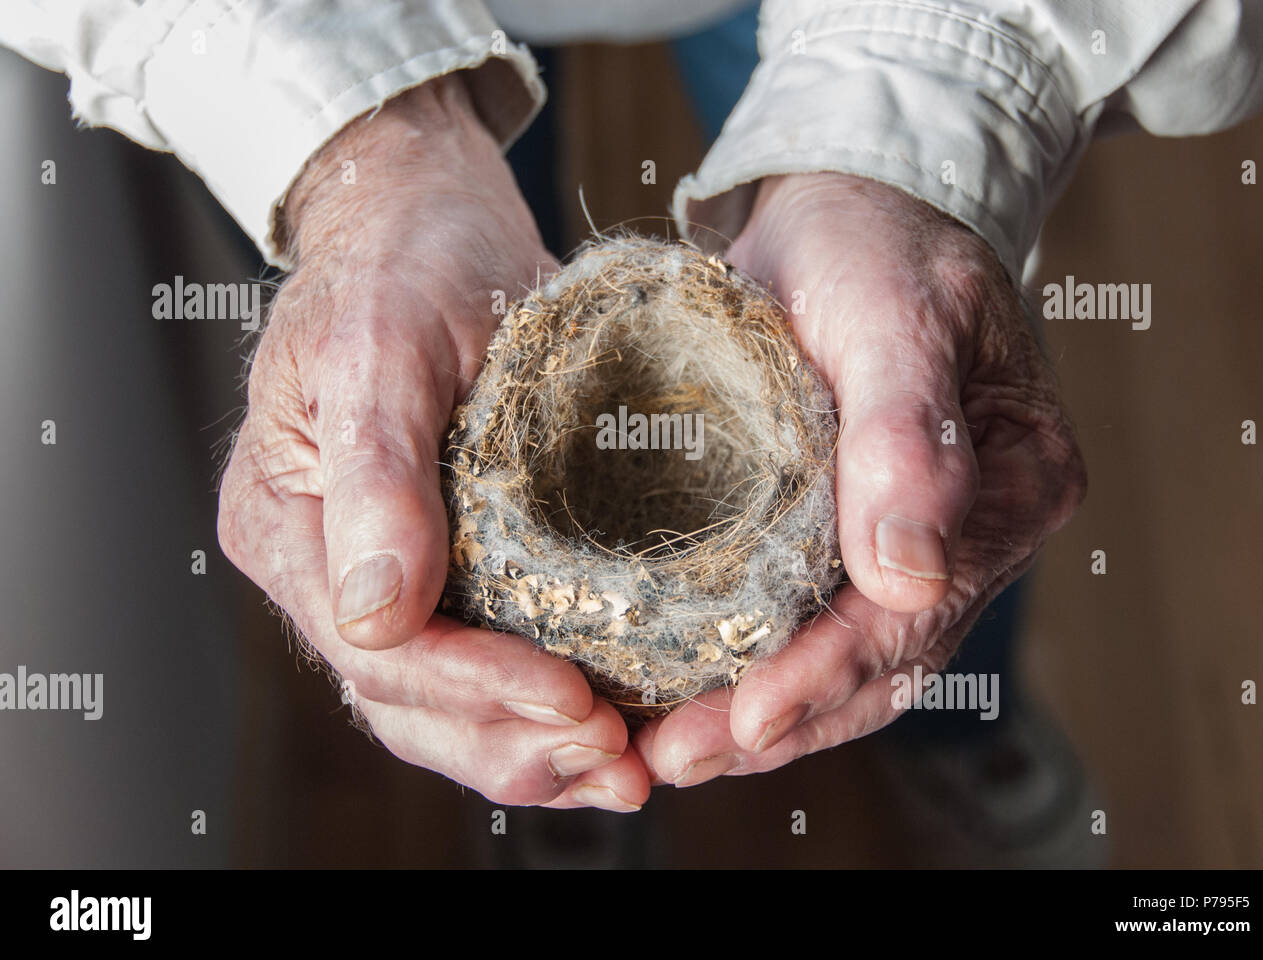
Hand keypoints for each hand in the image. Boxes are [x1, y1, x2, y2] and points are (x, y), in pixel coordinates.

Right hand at [218, 74, 647, 810]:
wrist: (429, 221)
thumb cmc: (400, 260)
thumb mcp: (382, 345)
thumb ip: (375, 475)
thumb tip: (381, 613)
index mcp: (288, 522)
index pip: (377, 646)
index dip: (475, 686)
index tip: (570, 698)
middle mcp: (329, 567)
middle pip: (409, 700)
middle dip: (513, 740)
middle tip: (617, 757)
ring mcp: (385, 574)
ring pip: (444, 705)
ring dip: (531, 747)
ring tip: (624, 766)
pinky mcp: (447, 564)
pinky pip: (481, 661)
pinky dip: (538, 707)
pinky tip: (610, 722)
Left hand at [635, 173, 1085, 786]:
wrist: (841, 207)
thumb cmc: (877, 242)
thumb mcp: (896, 314)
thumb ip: (908, 435)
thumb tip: (908, 574)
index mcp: (1014, 489)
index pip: (919, 611)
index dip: (833, 673)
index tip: (749, 717)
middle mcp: (967, 534)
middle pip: (880, 660)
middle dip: (782, 720)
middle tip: (677, 759)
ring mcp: (906, 541)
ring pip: (840, 660)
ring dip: (758, 714)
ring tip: (666, 751)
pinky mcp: (841, 533)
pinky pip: (803, 620)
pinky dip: (747, 664)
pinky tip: (680, 692)